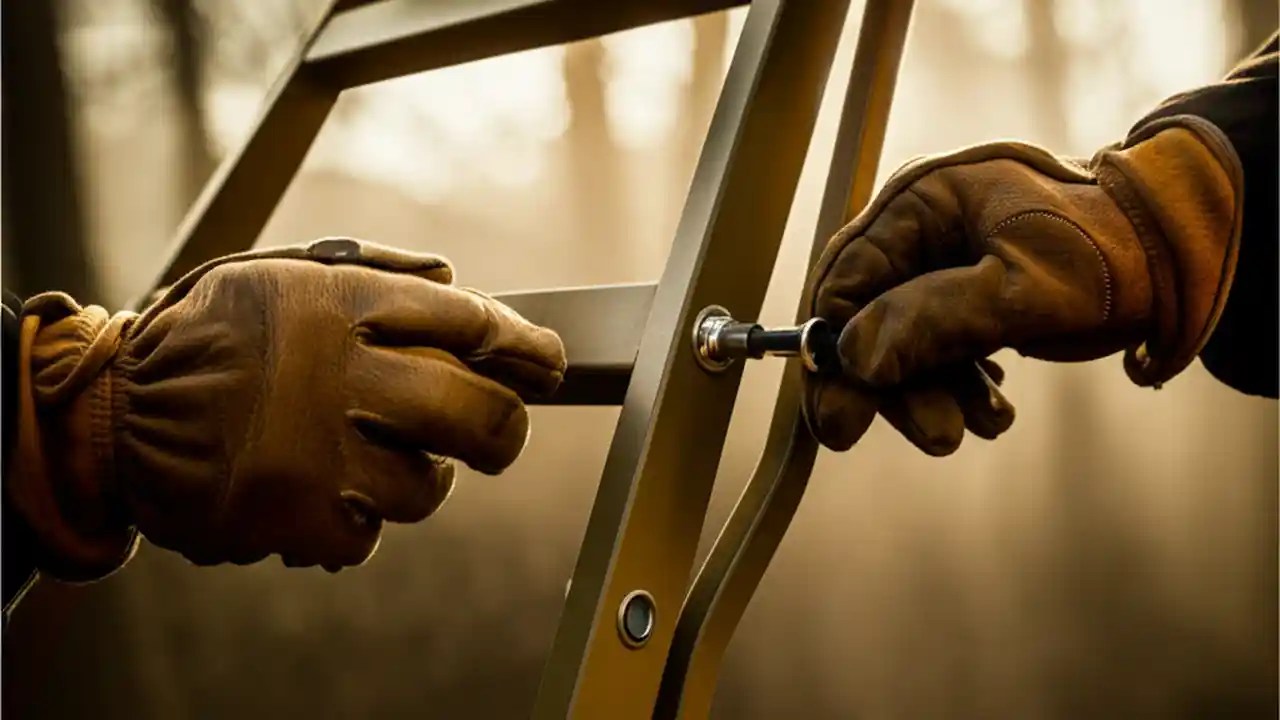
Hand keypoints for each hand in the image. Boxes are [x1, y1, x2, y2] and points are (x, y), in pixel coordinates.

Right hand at [11, 238, 565, 577]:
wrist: (113, 413)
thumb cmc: (210, 337)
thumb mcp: (282, 274)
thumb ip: (376, 274)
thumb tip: (457, 282)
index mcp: (342, 305)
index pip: (472, 322)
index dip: (526, 348)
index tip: (547, 364)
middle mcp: (341, 374)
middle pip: (481, 414)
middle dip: (502, 427)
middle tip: (494, 430)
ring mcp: (323, 453)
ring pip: (430, 485)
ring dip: (414, 475)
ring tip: (364, 453)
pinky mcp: (300, 517)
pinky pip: (371, 532)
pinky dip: (355, 517)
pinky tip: (320, 487)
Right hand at [802, 117, 1241, 454]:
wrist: (1188, 254)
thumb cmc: (1111, 252)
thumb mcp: (1022, 289)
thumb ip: (934, 319)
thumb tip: (856, 359)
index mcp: (923, 200)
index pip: (847, 280)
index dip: (837, 353)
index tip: (839, 417)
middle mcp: (923, 228)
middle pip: (871, 317)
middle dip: (895, 385)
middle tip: (932, 435)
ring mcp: (945, 260)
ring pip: (905, 340)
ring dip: (933, 393)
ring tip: (976, 426)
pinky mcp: (968, 291)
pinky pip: (939, 346)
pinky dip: (958, 384)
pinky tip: (992, 409)